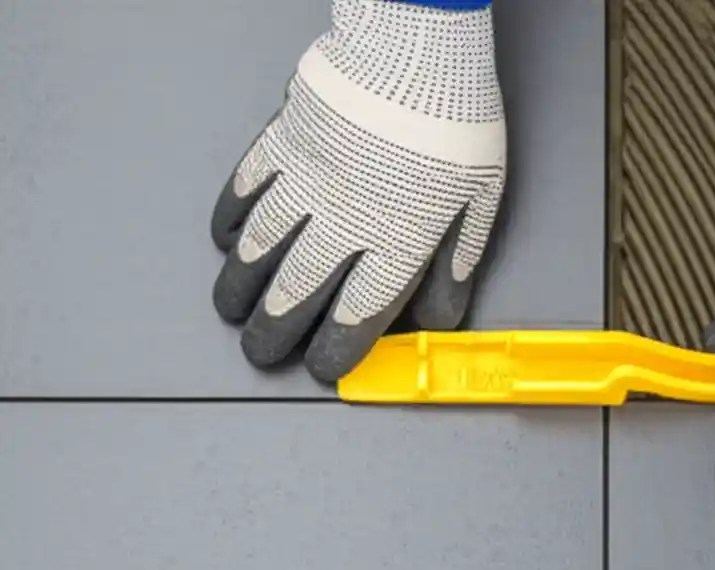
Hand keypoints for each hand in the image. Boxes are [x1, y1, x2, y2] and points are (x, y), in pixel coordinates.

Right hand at [210, 0, 504, 381]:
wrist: (415, 50)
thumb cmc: (455, 123)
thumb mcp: (480, 202)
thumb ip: (453, 265)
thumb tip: (438, 318)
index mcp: (396, 242)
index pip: (356, 317)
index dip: (336, 351)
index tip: (323, 368)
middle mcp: (342, 222)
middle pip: (297, 293)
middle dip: (275, 332)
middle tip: (263, 353)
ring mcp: (305, 182)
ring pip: (259, 249)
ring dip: (241, 286)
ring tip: (233, 310)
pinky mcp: (284, 142)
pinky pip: (246, 189)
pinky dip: (232, 218)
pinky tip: (227, 238)